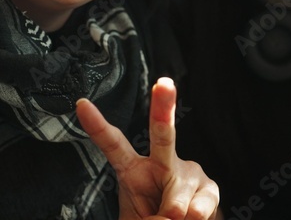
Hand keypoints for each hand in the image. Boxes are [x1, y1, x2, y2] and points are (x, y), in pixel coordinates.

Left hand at [77, 78, 218, 219]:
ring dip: (169, 218)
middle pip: (163, 133)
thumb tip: (171, 215)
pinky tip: (189, 219)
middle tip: (164, 84)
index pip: (113, 145)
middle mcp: (162, 163)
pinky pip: (197, 209)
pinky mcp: (209, 187)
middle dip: (164, 107)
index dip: (97, 126)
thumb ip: (144, 219)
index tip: (81, 104)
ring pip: (176, 200)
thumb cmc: (152, 219)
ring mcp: (188, 172)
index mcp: (133, 169)